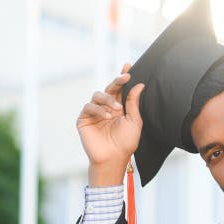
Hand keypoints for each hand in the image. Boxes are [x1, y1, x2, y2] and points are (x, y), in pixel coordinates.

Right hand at [76, 63, 143, 185]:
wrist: (114, 158)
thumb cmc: (126, 142)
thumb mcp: (134, 120)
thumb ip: (133, 102)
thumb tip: (139, 85)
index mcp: (118, 107)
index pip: (120, 88)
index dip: (123, 77)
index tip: (128, 65)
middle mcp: (106, 107)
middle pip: (109, 88)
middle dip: (117, 81)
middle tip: (125, 77)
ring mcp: (94, 112)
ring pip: (98, 95)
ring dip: (108, 99)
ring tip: (117, 109)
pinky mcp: (84, 119)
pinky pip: (89, 107)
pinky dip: (98, 110)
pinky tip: (107, 116)